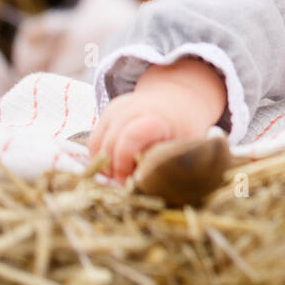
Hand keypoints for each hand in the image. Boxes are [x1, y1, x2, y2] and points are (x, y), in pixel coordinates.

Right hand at [88, 57, 228, 181]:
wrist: (179, 98)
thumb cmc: (185, 127)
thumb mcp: (189, 145)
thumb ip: (172, 163)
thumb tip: (152, 186)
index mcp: (155, 117)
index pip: (130, 138)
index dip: (124, 163)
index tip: (127, 182)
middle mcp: (132, 109)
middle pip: (110, 143)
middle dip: (113, 169)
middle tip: (122, 186)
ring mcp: (117, 108)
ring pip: (96, 143)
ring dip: (103, 165)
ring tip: (119, 178)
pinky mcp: (108, 112)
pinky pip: (95, 140)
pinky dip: (100, 157)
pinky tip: (114, 168)